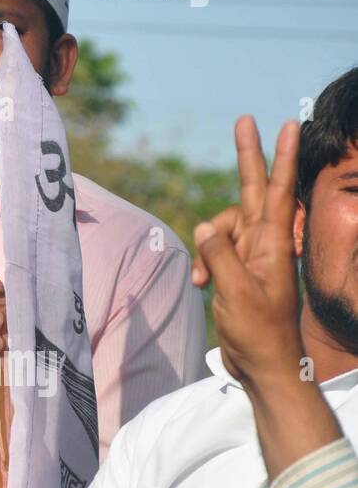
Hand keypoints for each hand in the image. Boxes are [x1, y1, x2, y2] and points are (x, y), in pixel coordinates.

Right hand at [193, 116, 303, 386]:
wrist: (266, 368)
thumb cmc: (259, 333)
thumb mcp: (237, 293)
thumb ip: (220, 255)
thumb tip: (205, 227)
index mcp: (273, 245)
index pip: (279, 191)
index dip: (281, 157)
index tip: (287, 125)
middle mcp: (265, 243)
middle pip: (255, 189)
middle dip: (250, 155)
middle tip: (246, 119)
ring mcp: (252, 256)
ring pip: (224, 226)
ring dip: (207, 246)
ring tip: (202, 282)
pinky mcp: (238, 270)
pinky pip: (215, 249)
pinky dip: (203, 264)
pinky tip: (200, 286)